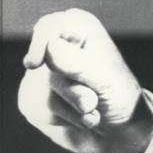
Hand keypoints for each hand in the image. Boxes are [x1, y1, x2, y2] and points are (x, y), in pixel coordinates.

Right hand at [18, 8, 152, 152]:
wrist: (119, 126)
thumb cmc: (119, 93)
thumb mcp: (105, 77)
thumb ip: (78, 64)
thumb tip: (50, 49)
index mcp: (79, 27)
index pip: (50, 26)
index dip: (40, 42)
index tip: (34, 64)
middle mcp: (58, 43)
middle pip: (46, 66)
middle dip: (72, 91)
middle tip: (93, 101)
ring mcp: (42, 70)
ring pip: (41, 91)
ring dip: (71, 108)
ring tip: (92, 108)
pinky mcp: (32, 96)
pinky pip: (36, 108)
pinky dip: (62, 118)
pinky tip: (78, 116)